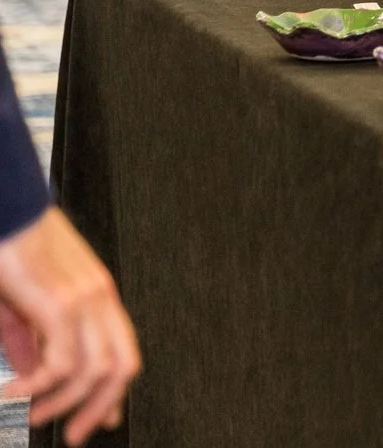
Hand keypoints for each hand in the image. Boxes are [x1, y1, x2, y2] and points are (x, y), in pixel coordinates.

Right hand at [0, 209, 138, 444]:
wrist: (5, 206)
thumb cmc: (10, 245)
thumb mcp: (21, 301)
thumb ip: (29, 339)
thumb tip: (35, 375)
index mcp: (96, 295)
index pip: (121, 350)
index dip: (112, 390)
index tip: (99, 420)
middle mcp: (99, 297)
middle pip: (122, 366)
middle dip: (99, 407)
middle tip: (73, 434)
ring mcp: (84, 300)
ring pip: (94, 370)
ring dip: (63, 403)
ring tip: (34, 416)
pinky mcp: (61, 303)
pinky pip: (60, 362)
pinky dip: (37, 386)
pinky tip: (14, 393)